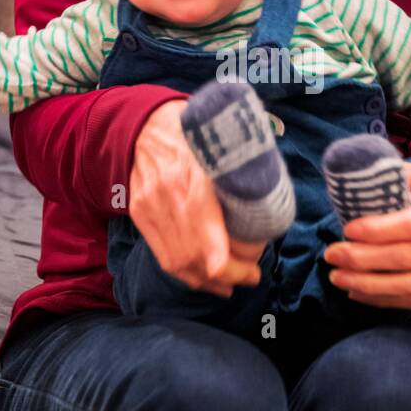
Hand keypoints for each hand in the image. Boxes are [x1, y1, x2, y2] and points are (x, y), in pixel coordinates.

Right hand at [128, 99, 266, 296]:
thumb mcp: (223, 141)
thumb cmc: (195, 131)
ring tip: (231, 286)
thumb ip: (243, 172)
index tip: (252, 270)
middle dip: (227, 274)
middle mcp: (167, 194)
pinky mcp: (140, 215)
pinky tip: (206, 280)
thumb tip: (271, 206)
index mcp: (192, 173)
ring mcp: (149, 207)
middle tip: (252, 277)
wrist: (144, 124)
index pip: (204, 227)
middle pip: (195, 253)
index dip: (225, 258)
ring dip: (207, 282)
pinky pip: (162, 256)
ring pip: (177, 261)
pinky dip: (186, 274)